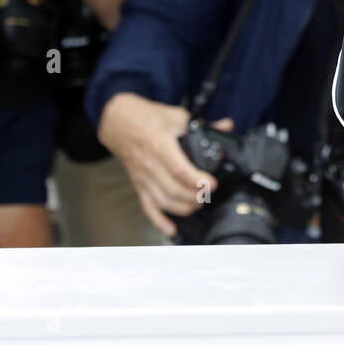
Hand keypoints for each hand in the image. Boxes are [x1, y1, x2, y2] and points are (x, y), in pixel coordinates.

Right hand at [98, 93, 231, 236]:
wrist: (117, 121)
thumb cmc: (146, 117)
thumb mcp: (175, 115)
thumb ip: (202, 124)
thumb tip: (226, 126)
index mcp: (159, 145)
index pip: (178, 169)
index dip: (197, 180)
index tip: (212, 184)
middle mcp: (149, 164)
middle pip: (173, 190)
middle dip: (195, 197)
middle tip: (209, 194)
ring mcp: (142, 177)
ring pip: (163, 201)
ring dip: (183, 208)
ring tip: (199, 204)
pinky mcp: (138, 184)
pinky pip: (147, 207)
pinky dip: (159, 221)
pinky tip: (172, 230)